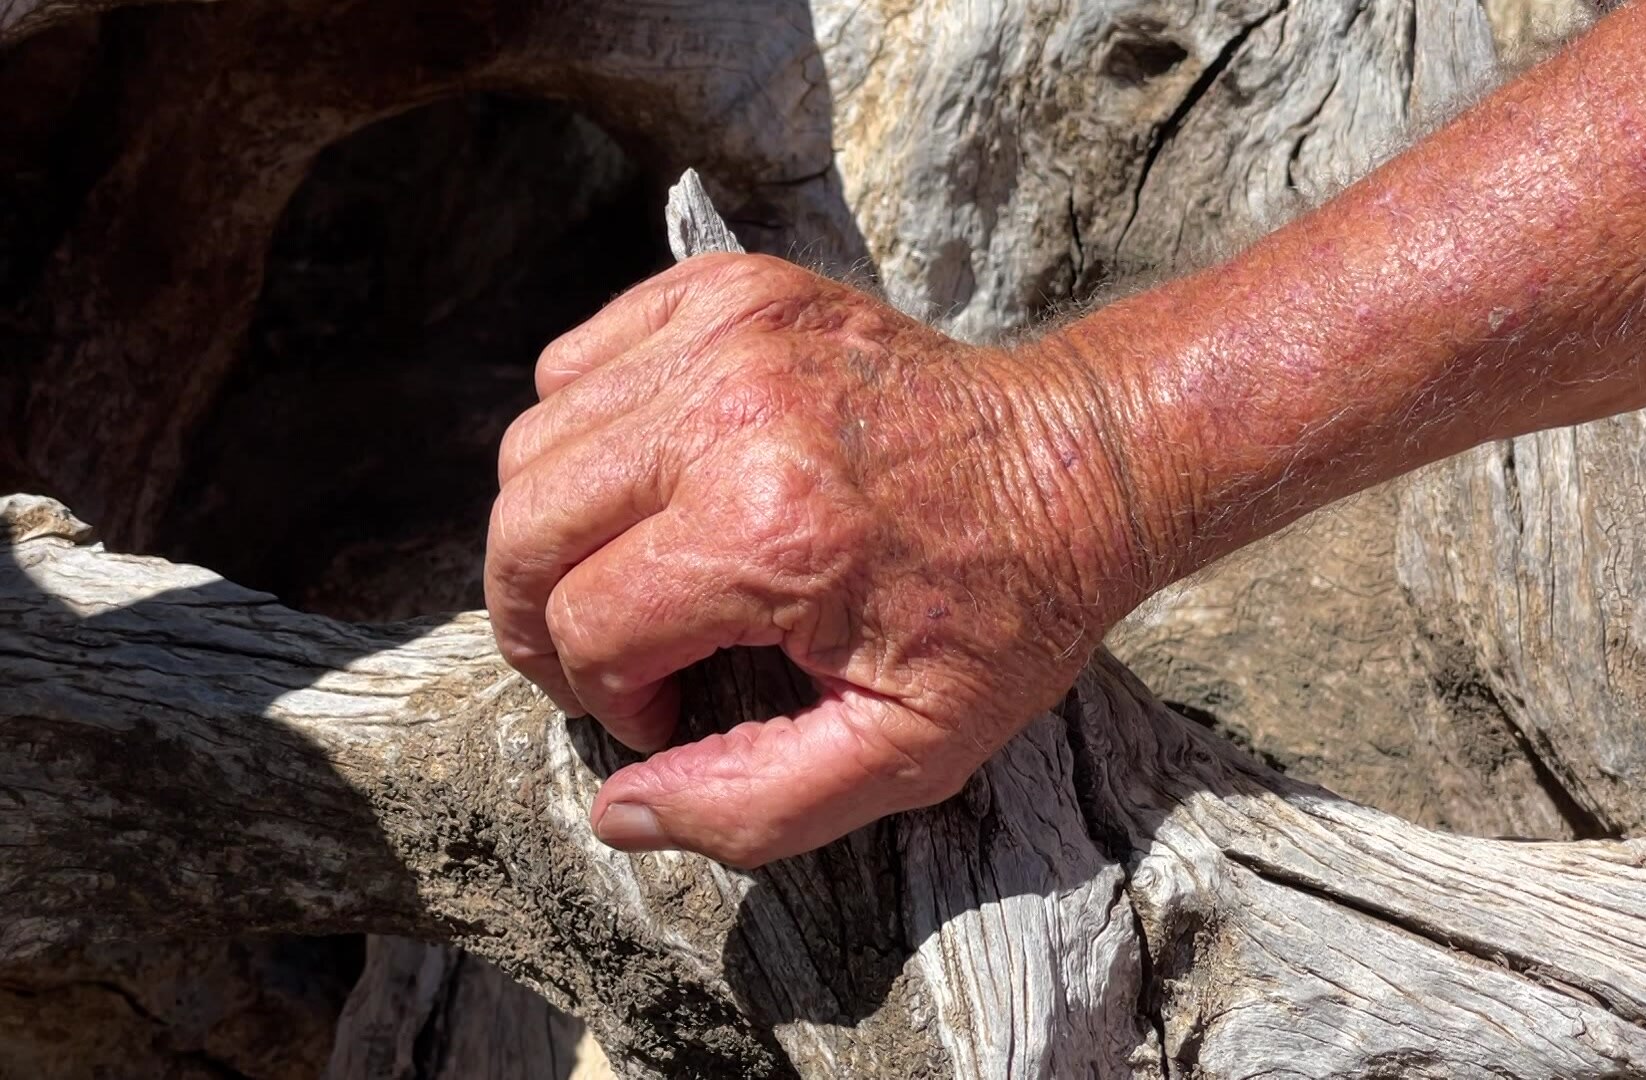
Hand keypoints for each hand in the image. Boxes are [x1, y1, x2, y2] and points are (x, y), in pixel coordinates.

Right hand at [486, 253, 1151, 865]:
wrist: (1081, 463)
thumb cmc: (1001, 612)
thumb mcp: (907, 752)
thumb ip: (753, 805)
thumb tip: (616, 811)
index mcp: (772, 538)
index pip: (586, 631)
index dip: (607, 698)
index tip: (668, 711)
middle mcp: (732, 419)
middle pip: (526, 528)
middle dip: (537, 621)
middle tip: (605, 660)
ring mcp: (728, 335)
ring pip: (538, 440)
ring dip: (557, 528)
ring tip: (634, 574)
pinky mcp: (734, 287)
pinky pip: (583, 356)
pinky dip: (587, 426)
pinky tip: (654, 481)